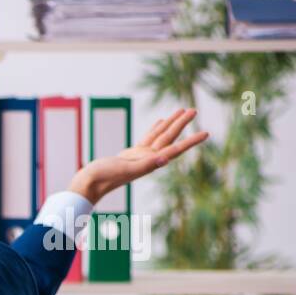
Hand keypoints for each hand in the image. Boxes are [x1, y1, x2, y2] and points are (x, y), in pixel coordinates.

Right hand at [70, 107, 208, 206]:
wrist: (89, 184)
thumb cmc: (105, 177)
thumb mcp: (126, 169)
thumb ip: (146, 164)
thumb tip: (165, 159)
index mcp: (151, 163)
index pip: (175, 149)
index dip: (191, 141)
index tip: (206, 134)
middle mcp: (149, 159)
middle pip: (169, 137)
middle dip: (182, 124)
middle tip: (194, 110)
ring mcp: (141, 156)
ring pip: (159, 135)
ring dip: (171, 124)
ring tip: (182, 111)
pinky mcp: (131, 153)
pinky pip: (147, 137)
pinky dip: (155, 129)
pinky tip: (160, 122)